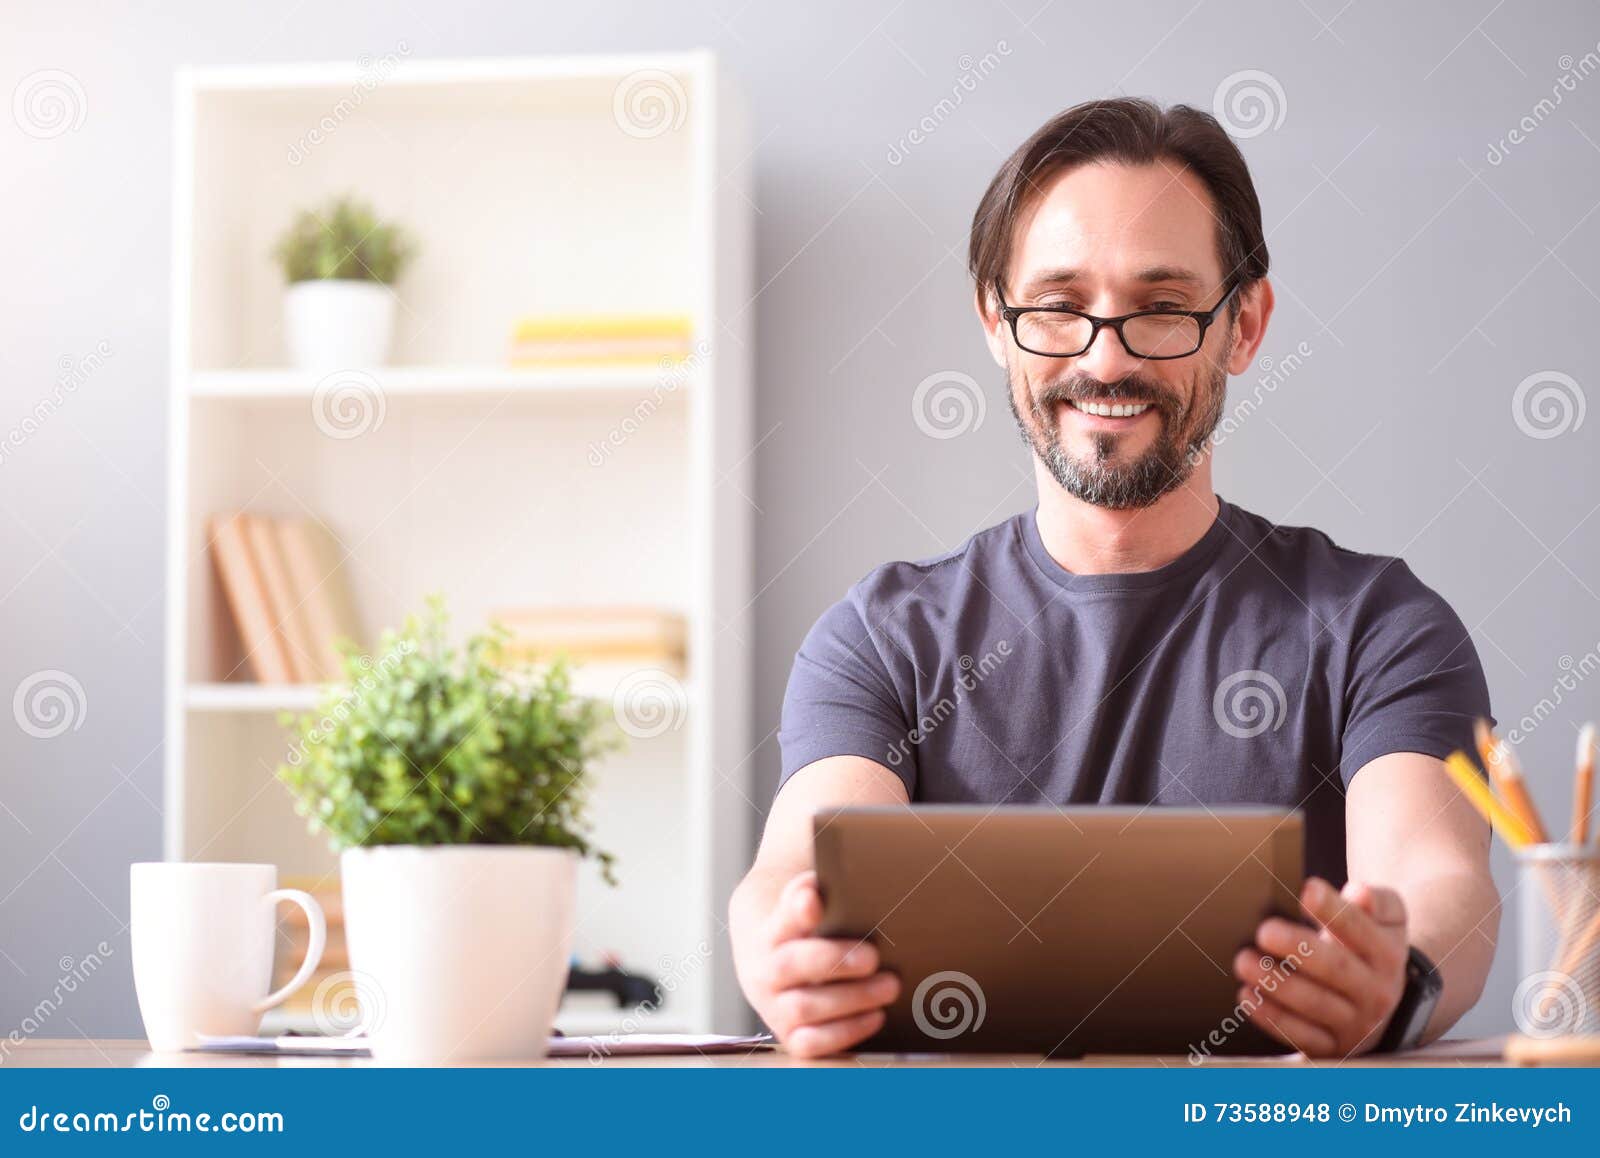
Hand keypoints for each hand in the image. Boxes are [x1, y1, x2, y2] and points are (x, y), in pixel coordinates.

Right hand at [735, 870, 899, 1057]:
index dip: (795, 909)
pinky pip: (811, 1043)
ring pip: (804, 1007)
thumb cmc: (802, 931)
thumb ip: (813, 896)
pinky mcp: (789, 1034)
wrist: (770, 959)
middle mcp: (764, 971)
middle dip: (835, 960)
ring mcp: (774, 1006)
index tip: (813, 898)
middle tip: (873, 956)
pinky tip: (875, 1016)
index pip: (780, 917)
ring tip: (889, 985)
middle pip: (791, 964)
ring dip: (851, 998)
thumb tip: (822, 887)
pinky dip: (845, 1032)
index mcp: (769, 932)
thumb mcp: (804, 907)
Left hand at [1233, 877, 1409, 1057]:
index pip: (1360, 930)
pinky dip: (1272, 1018)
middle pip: (1336, 969)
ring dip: (1277, 985)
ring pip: (1315, 1005)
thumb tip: (1359, 892)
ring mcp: (1354, 1023)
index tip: (1308, 890)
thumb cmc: (1369, 948)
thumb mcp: (1387, 922)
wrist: (1384, 1004)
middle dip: (1299, 949)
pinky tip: (1247, 996)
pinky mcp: (1332, 1047)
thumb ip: (1377, 901)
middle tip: (1265, 931)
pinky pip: (1301, 1036)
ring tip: (1244, 961)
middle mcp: (1375, 991)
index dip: (1335, 910)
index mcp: (1386, 954)